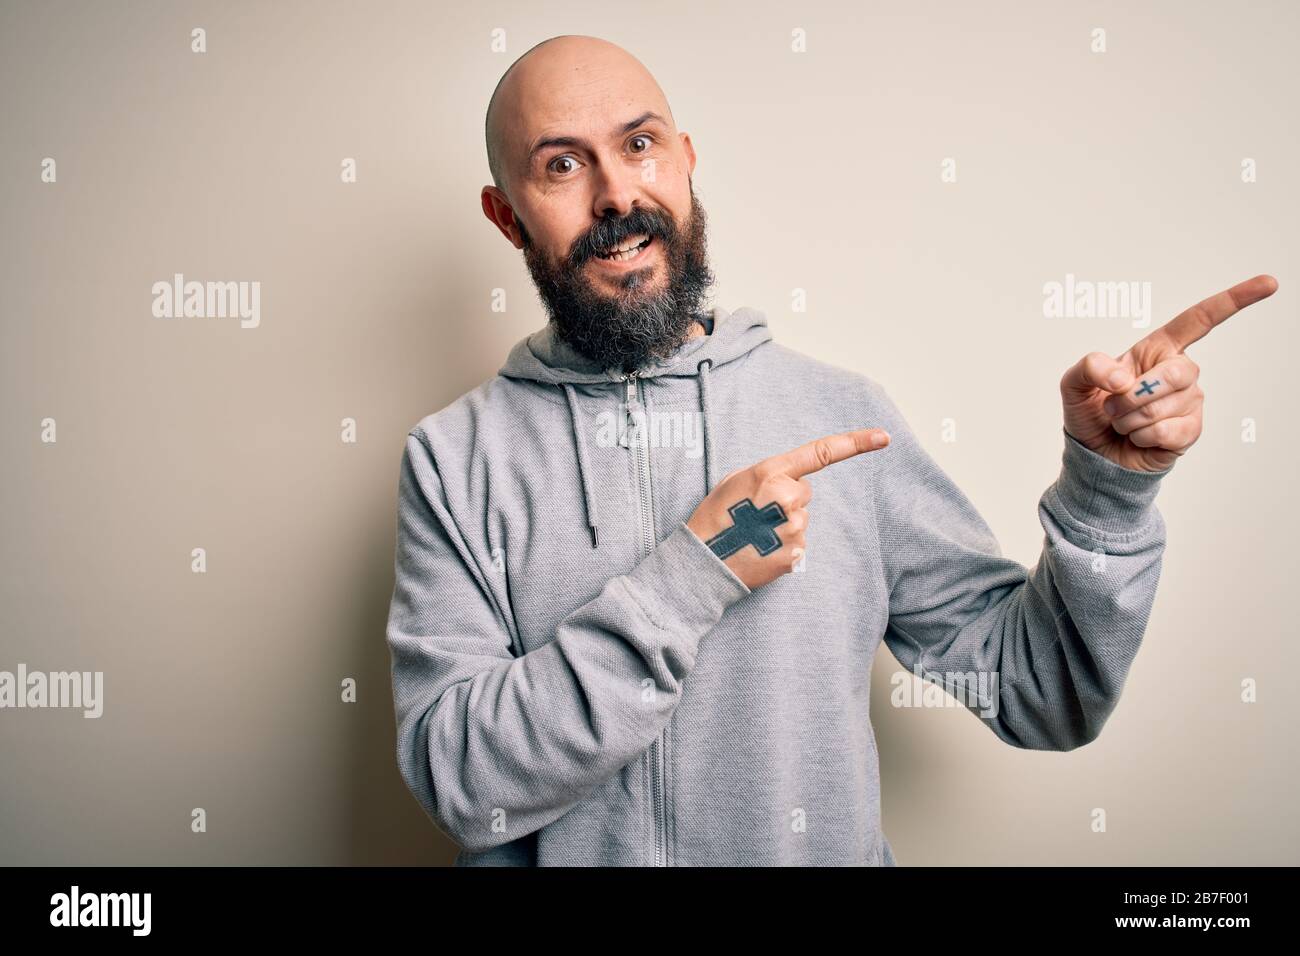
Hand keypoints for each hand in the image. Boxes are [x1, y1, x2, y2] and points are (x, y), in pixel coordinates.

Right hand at [686, 427, 889, 589]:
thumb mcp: (735, 481)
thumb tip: (794, 482)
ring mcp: (794, 528)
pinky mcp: (795, 554)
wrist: (703, 563)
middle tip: (756, 512)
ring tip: (753, 533)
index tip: (883, 437)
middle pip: (804, 491)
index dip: (855, 443)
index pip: (821, 453)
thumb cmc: (714, 518)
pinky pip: (798, 542)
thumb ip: (769, 475)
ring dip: (783, 523)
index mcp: (770, 473)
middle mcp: (787, 497)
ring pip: (801, 518)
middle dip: (786, 498)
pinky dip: (782, 545)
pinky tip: (760, 548)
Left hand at [1059, 274, 1278, 471]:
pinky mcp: (1191, 429)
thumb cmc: (1091, 413)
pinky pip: (1168, 430)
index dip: (1234, 300)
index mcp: (1157, 349)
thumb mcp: (1074, 384)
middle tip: (1114, 406)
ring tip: (1124, 423)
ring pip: (1164, 406)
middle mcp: (1180, 371)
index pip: (1200, 319)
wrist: (1096, 455)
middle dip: (1134, 394)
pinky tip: (1139, 437)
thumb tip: (1122, 379)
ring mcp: (1190, 401)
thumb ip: (1089, 368)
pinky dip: (1142, 436)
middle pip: (1176, 372)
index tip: (1269, 283)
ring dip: (1130, 419)